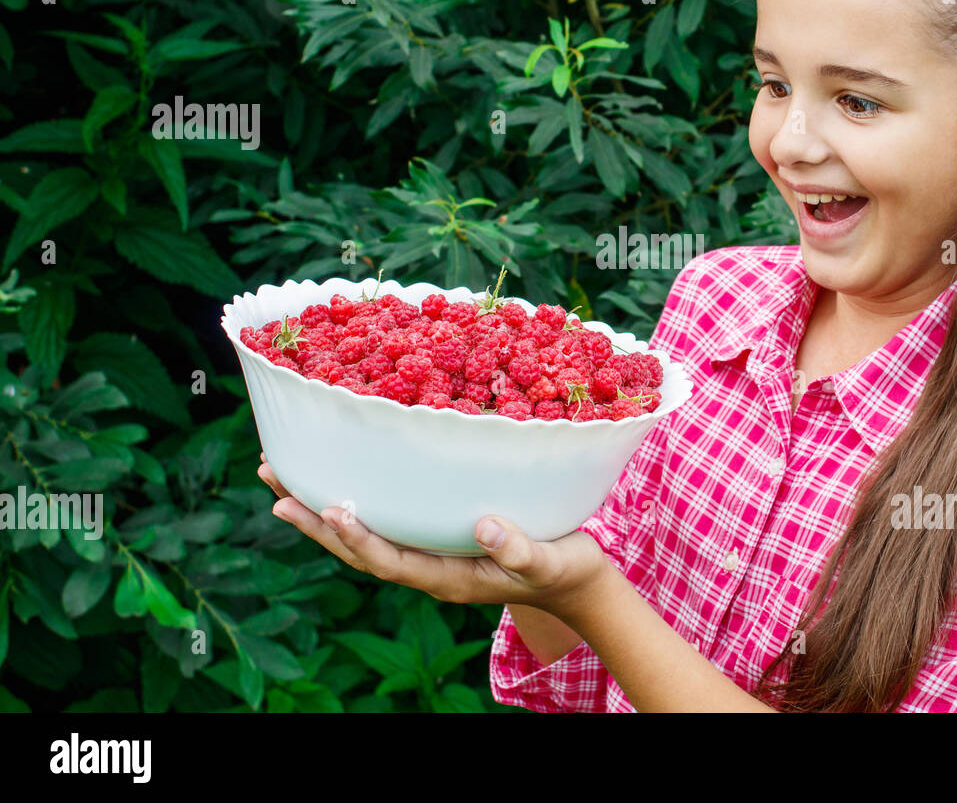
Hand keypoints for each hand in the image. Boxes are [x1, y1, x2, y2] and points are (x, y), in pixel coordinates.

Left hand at [256, 452, 609, 613]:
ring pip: (363, 538)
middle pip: (359, 551)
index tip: (331, 508)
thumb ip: (519, 548)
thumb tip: (486, 525)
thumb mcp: (549, 560)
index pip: (391, 562)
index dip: (359, 538)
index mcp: (449, 580)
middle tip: (274, 486)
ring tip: (281, 481)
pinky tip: (336, 483)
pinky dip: (353, 505)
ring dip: (320, 512)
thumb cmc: (563, 569)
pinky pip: (384, 526)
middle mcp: (428, 571)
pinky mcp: (435, 541)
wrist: (574, 583)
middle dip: (314, 521)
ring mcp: (429, 557)